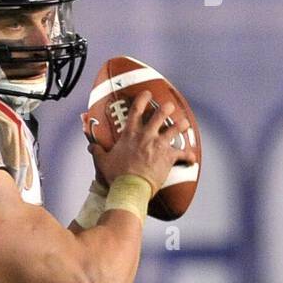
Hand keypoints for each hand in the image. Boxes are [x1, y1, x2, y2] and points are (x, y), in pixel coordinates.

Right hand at [82, 90, 196, 196]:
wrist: (130, 189)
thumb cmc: (116, 176)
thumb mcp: (103, 162)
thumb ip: (97, 151)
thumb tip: (91, 146)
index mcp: (131, 134)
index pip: (137, 109)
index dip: (143, 98)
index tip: (147, 93)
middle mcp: (147, 135)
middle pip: (161, 114)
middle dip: (167, 108)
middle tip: (169, 106)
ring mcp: (159, 145)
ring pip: (175, 129)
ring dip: (181, 125)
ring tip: (184, 124)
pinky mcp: (168, 157)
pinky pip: (182, 154)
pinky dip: (188, 156)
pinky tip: (191, 158)